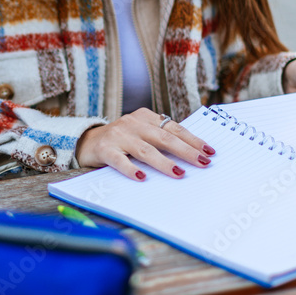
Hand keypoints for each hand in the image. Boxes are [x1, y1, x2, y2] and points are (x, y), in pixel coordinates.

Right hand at [75, 108, 214, 180]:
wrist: (86, 141)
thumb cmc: (121, 141)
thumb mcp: (141, 133)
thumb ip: (160, 139)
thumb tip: (192, 155)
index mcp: (145, 117)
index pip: (174, 128)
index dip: (193, 140)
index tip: (209, 152)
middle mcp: (133, 123)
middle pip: (164, 138)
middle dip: (186, 151)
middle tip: (203, 163)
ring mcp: (118, 136)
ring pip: (145, 150)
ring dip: (164, 163)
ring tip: (179, 173)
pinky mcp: (105, 150)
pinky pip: (119, 161)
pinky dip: (131, 169)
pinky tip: (142, 177)